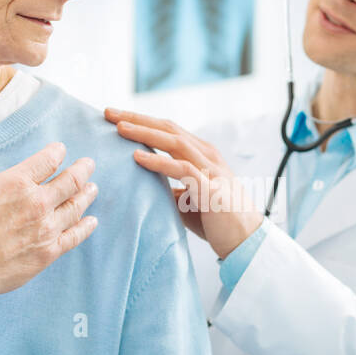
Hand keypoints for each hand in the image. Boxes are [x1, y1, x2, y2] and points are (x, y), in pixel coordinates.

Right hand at [0, 126, 98, 312]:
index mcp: (15, 182)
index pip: (48, 160)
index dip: (57, 152)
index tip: (60, 149)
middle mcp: (36, 203)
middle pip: (70, 181)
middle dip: (82, 170)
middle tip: (89, 164)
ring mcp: (45, 228)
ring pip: (76, 206)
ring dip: (87, 195)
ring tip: (93, 188)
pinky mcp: (49, 252)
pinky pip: (75, 236)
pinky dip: (86, 227)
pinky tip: (92, 221)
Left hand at [104, 107, 261, 259]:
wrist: (247, 242)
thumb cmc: (218, 221)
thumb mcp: (189, 198)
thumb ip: (171, 187)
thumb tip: (143, 186)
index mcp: (202, 155)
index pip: (168, 131)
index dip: (142, 121)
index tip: (115, 117)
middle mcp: (207, 156)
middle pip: (168, 128)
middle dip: (137, 118)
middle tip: (108, 112)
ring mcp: (211, 170)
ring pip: (174, 142)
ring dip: (144, 133)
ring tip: (119, 128)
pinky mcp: (211, 188)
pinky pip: (181, 169)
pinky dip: (158, 162)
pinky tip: (137, 157)